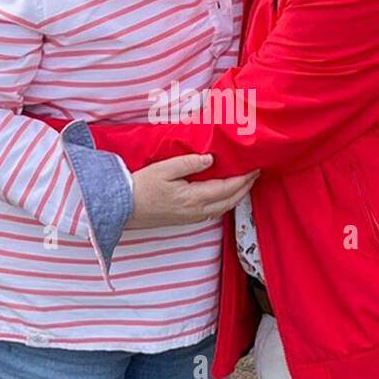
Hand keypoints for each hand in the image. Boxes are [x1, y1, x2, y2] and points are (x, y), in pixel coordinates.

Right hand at [127, 154, 259, 228]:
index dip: (243, 179)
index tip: (255, 168)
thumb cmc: (141, 186)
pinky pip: (214, 212)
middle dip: (245, 188)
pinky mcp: (186, 219)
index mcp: (193, 198)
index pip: (226, 188)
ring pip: (223, 209)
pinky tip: (225, 193)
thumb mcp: (164, 169)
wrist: (123, 208)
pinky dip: (225, 202)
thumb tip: (211, 159)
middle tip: (255, 174)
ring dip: (237, 196)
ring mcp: (192, 218)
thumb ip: (189, 163)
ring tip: (244, 183)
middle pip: (230, 201)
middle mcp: (197, 211)